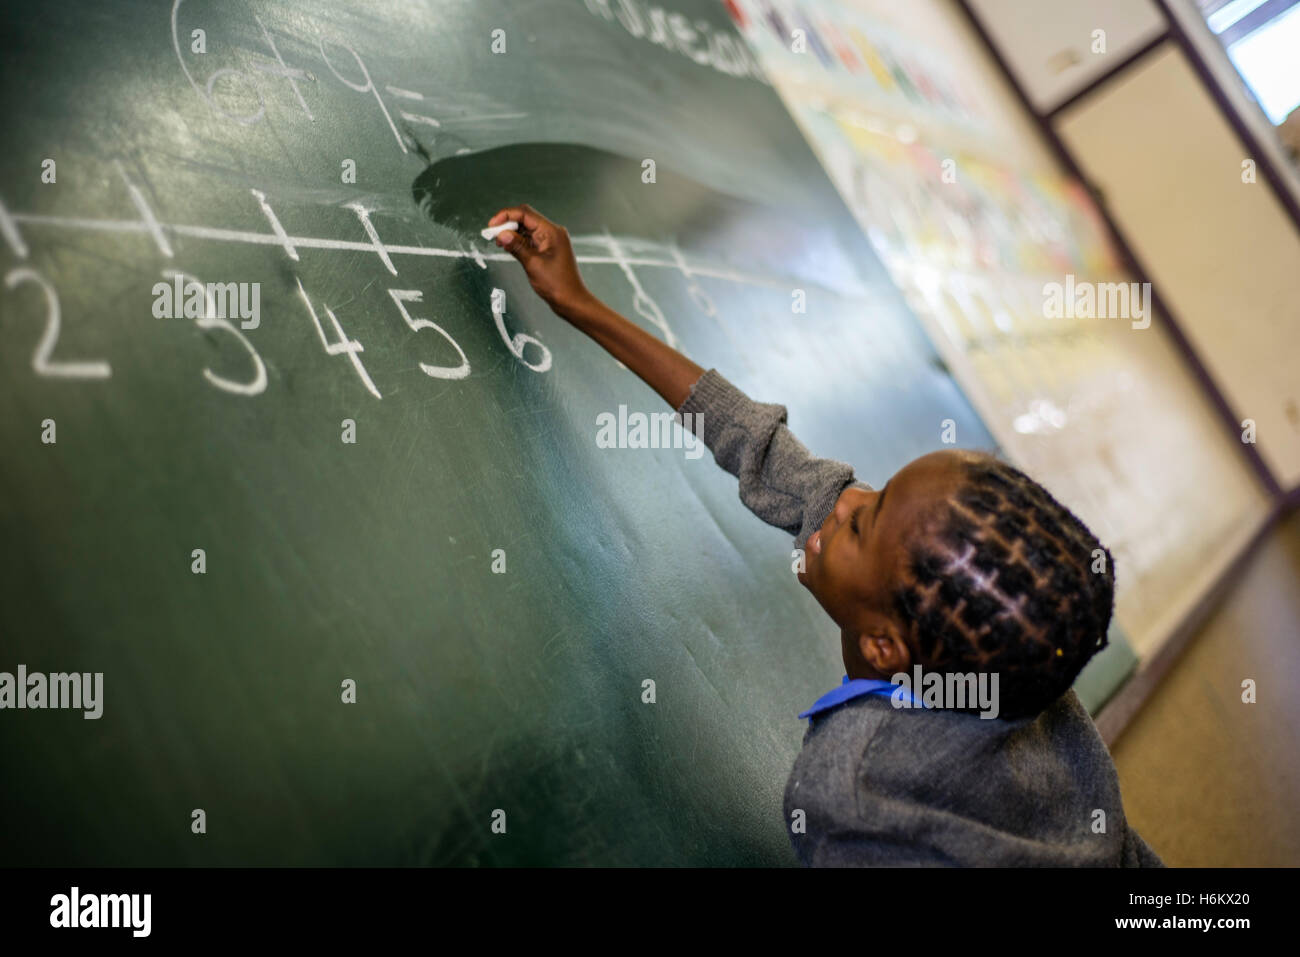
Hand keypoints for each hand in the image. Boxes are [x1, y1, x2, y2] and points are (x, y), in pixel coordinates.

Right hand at [488, 205, 592, 319]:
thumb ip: (517, 246)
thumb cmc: (559, 285)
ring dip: (511, 234)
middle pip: (525, 219)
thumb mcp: (533, 264)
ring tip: (498, 242)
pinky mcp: (546, 249)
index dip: (506, 216)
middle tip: (492, 234)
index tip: (493, 224)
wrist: (571, 300)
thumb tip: (503, 234)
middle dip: (507, 224)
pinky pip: (529, 239)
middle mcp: (552, 233)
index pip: (525, 213)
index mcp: (552, 232)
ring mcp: (550, 241)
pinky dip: (517, 241)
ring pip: (526, 229)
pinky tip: (508, 246)